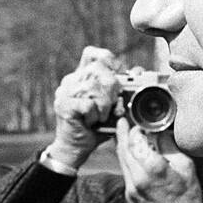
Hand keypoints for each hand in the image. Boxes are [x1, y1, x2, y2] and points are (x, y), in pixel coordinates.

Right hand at [45, 46, 121, 171]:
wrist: (76, 148)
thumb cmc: (96, 127)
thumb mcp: (113, 105)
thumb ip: (123, 88)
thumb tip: (139, 71)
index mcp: (81, 76)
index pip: (92, 54)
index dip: (108, 60)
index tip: (118, 74)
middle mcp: (71, 80)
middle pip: (98, 69)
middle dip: (112, 88)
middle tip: (111, 105)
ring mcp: (64, 91)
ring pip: (94, 87)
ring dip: (104, 106)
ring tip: (100, 117)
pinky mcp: (63, 105)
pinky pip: (88, 104)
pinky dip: (95, 116)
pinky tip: (91, 122)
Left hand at [115, 121, 202, 202]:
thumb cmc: (187, 197)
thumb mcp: (186, 167)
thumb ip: (170, 147)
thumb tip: (159, 133)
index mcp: (153, 169)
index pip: (135, 142)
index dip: (135, 130)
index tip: (139, 124)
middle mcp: (138, 178)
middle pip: (123, 150)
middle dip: (122, 134)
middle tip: (122, 121)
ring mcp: (131, 188)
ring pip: (121, 161)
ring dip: (122, 146)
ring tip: (123, 133)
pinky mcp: (129, 195)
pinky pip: (125, 172)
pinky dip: (126, 159)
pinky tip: (131, 153)